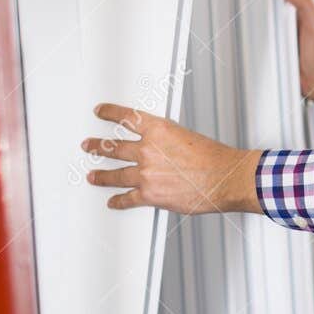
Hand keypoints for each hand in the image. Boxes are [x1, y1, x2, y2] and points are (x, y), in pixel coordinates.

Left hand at [84, 103, 263, 215]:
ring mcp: (146, 174)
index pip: (127, 118)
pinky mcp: (150, 195)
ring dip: (101, 175)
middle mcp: (148, 151)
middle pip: (115, 147)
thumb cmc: (215, 159)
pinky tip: (113, 201)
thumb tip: (163, 149)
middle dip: (98, 146)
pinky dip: (119, 201)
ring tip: (92, 175)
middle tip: (89, 145)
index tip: (100, 111)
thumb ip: (169, 142)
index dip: (110, 113)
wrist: (225, 178)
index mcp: (159, 130)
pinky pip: (128, 199)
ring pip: (116, 174)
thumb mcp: (189, 137)